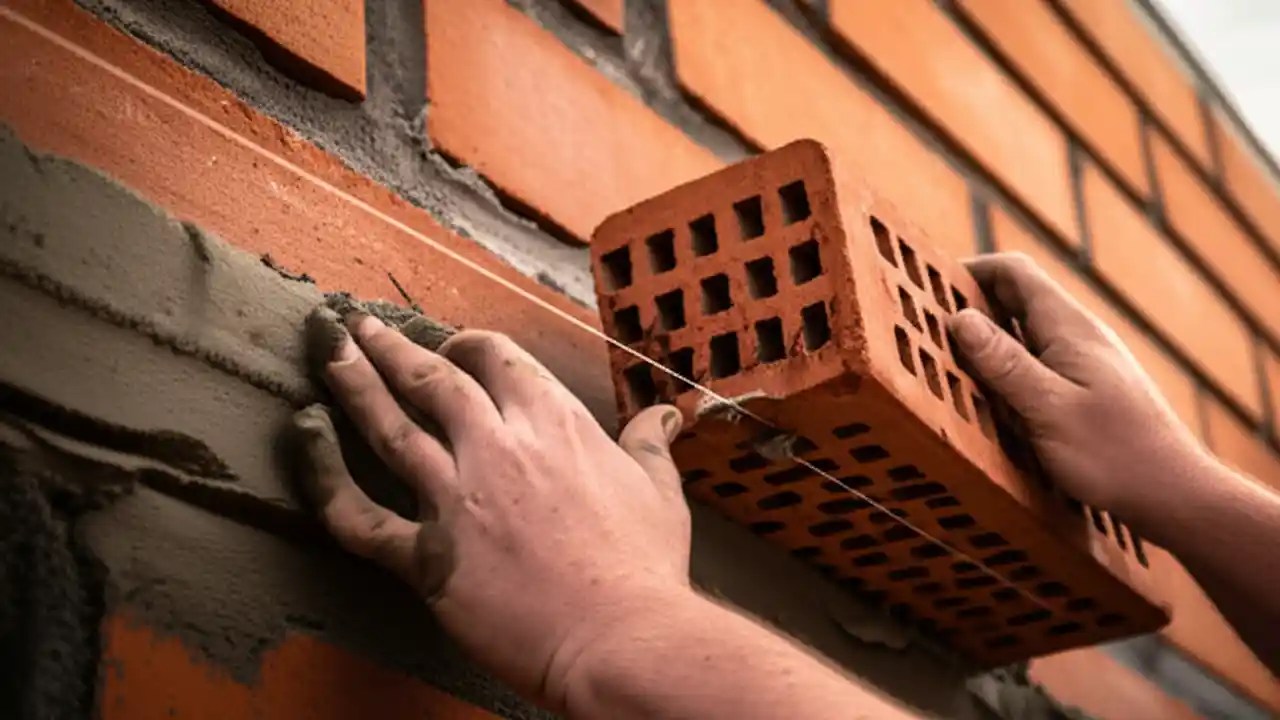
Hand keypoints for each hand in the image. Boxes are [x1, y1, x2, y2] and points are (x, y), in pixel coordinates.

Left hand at [291, 308, 693, 708]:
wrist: (623, 636)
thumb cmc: (645, 568)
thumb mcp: (659, 491)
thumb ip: (650, 444)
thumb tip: (666, 415)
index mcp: (554, 423)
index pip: (495, 359)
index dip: (464, 345)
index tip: (447, 344)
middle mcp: (499, 447)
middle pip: (432, 378)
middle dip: (391, 346)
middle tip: (360, 327)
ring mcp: (458, 499)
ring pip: (389, 425)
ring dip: (351, 382)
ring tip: (326, 350)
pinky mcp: (429, 557)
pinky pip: (359, 516)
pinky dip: (323, 476)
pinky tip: (305, 439)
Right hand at [946, 253, 1209, 522]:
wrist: (1174, 493)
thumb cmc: (1115, 455)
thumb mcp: (1048, 408)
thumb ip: (1004, 362)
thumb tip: (959, 318)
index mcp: (1069, 328)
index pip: (1014, 273)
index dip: (970, 271)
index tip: (928, 290)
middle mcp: (1078, 335)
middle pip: (1016, 300)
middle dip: (971, 307)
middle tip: (925, 330)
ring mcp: (1084, 362)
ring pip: (1024, 334)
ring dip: (986, 343)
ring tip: (946, 365)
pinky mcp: (1085, 389)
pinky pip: (1035, 364)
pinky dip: (1005, 371)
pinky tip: (988, 400)